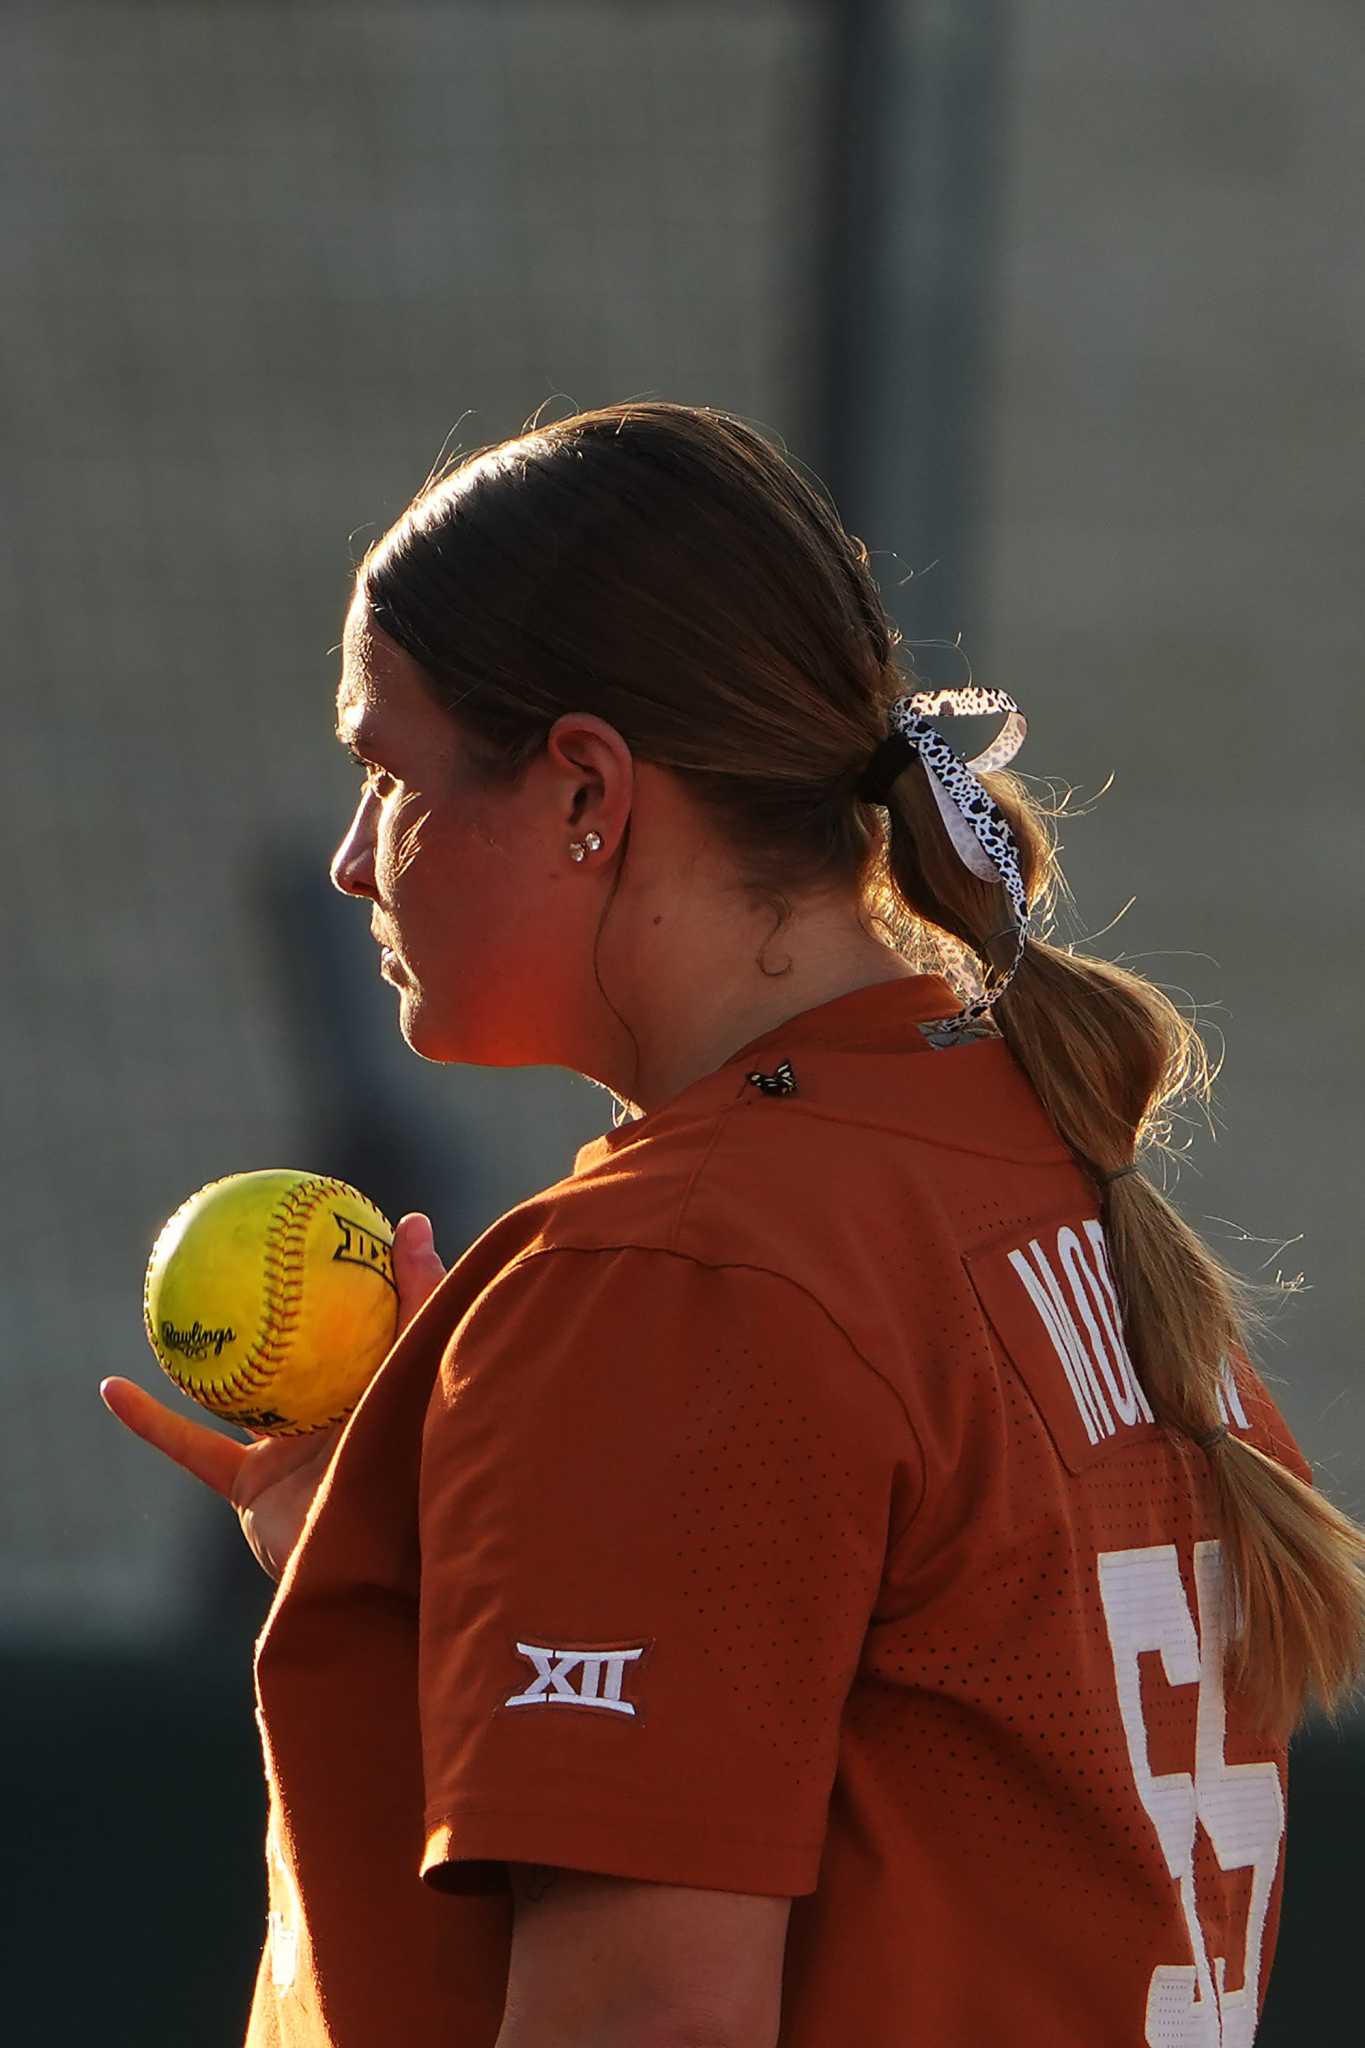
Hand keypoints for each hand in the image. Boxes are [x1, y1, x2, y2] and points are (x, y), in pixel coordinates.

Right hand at [101, 1211, 446, 1581]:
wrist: (376, 1558)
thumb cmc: (412, 1455)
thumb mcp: (421, 1363)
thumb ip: (419, 1295)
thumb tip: (410, 1220)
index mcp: (378, 1386)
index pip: (362, 1322)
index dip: (348, 1280)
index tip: (323, 1229)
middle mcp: (333, 1417)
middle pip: (297, 1356)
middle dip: (272, 1319)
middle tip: (235, 1262)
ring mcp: (290, 1456)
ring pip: (238, 1398)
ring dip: (203, 1365)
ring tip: (162, 1313)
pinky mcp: (251, 1490)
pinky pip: (192, 1446)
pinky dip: (150, 1421)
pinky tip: (112, 1387)